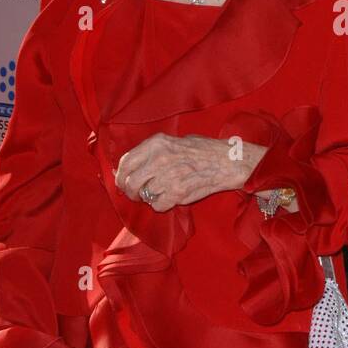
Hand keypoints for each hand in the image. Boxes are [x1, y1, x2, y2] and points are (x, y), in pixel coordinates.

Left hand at [115, 133, 267, 211]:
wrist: (227, 161)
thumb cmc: (202, 150)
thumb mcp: (174, 141)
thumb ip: (151, 153)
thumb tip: (128, 167)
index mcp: (157, 143)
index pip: (126, 162)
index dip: (120, 175)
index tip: (122, 181)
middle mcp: (159, 159)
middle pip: (130, 182)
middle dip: (131, 191)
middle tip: (137, 194)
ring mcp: (168, 176)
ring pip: (144, 195)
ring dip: (149, 197)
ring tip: (160, 192)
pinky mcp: (177, 193)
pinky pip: (158, 205)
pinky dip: (161, 205)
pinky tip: (170, 198)